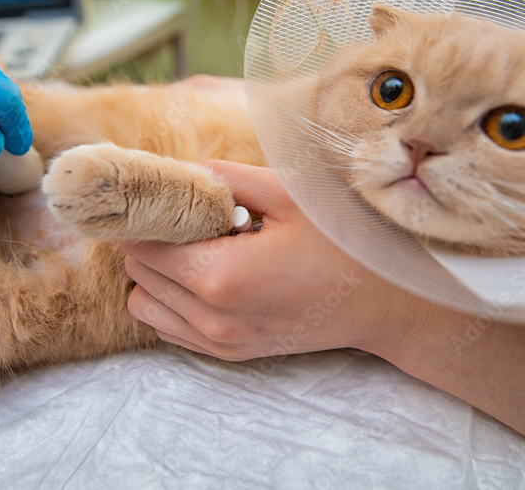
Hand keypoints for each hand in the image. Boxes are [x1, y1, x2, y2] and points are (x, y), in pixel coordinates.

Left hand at [121, 161, 418, 362]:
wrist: (386, 301)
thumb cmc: (342, 242)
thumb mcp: (285, 193)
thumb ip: (223, 178)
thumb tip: (176, 171)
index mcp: (220, 277)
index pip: (142, 244)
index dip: (150, 214)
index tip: (171, 195)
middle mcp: (212, 319)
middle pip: (139, 272)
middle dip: (155, 238)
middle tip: (194, 215)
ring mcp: (220, 343)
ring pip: (145, 303)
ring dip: (159, 271)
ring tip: (202, 245)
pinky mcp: (230, 353)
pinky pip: (169, 326)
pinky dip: (173, 299)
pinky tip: (211, 273)